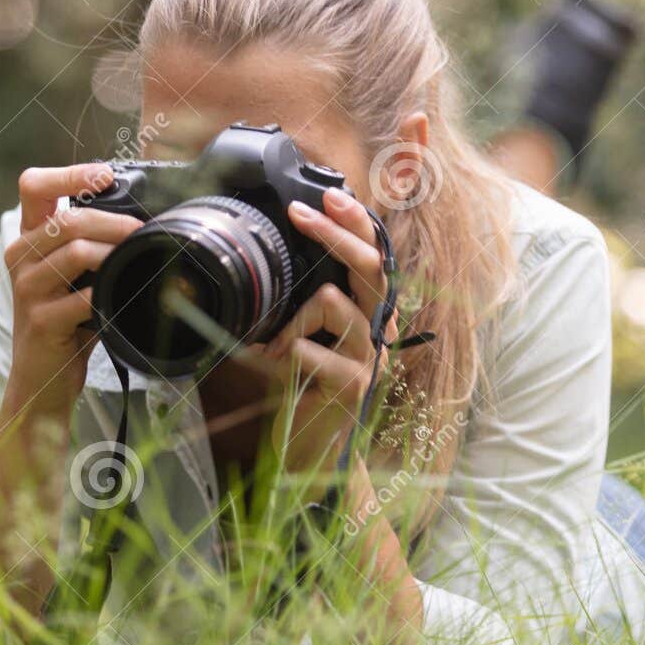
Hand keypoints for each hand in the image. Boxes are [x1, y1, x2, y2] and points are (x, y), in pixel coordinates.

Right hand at [2, 164, 141, 417]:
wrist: (43, 377)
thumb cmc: (67, 323)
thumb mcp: (75, 276)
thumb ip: (92, 245)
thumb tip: (143, 219)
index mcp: (29, 239)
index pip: (34, 186)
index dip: (69, 174)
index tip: (104, 175)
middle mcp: (21, 258)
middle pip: (68, 219)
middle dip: (114, 222)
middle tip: (142, 231)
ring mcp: (27, 289)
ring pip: (75, 251)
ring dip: (114, 253)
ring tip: (136, 261)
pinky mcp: (41, 320)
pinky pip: (82, 297)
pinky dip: (108, 294)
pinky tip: (121, 297)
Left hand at [263, 186, 393, 478]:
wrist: (306, 450)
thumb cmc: (299, 386)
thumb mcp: (298, 333)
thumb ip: (298, 299)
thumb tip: (267, 254)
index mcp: (367, 310)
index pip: (375, 255)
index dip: (358, 222)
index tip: (331, 194)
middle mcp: (377, 327)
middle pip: (371, 265)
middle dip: (335, 234)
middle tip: (301, 214)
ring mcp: (370, 356)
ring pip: (331, 302)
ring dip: (293, 319)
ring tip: (278, 345)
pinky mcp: (354, 385)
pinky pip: (311, 349)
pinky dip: (284, 354)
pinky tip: (279, 370)